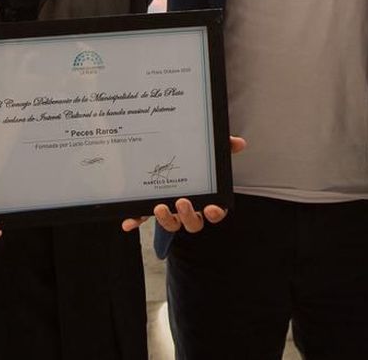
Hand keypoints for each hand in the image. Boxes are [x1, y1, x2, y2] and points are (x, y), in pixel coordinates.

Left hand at [121, 136, 246, 232]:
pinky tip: (128, 222)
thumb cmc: (195, 160)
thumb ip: (223, 147)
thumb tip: (238, 143)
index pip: (215, 211)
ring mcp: (169, 211)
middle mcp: (189, 208)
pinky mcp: (149, 208)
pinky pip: (143, 218)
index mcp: (206, 197)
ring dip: (165, 220)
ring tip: (159, 207)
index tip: (212, 209)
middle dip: (188, 215)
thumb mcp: (209, 152)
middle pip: (193, 222)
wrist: (168, 155)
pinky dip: (136, 221)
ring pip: (171, 224)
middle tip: (182, 202)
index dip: (215, 213)